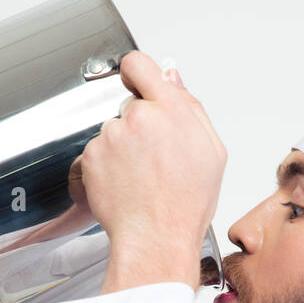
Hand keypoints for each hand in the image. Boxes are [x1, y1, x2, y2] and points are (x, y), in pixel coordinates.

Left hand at [73, 51, 226, 292]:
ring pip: (114, 130)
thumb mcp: (212, 152)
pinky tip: (126, 184)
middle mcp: (138, 117)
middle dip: (140, 123)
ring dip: (124, 147)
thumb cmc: (186, 204)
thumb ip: (192, 108)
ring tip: (142, 176)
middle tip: (155, 156)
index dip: (137, 73)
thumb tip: (173, 81)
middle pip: (131, 104)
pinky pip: (98, 152)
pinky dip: (108, 165)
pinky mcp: (91, 156)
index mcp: (171, 109)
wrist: (156, 238)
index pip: (140, 64)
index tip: (137, 82)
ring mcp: (111, 136)